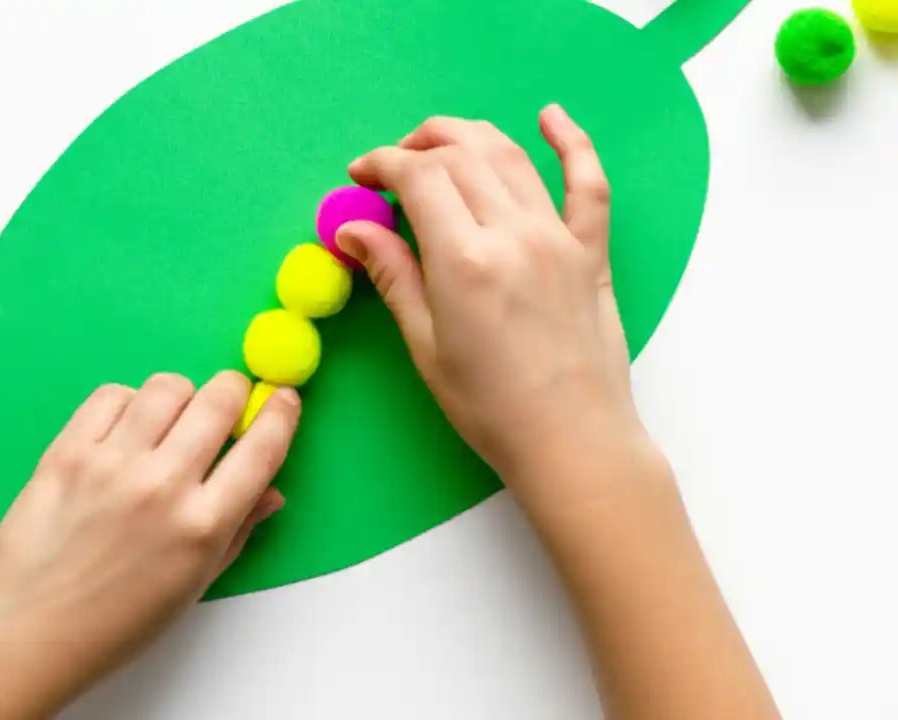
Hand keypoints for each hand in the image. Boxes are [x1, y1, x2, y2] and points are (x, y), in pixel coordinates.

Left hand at [0, 372, 297, 717]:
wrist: (28, 628)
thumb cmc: (114, 620)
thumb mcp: (192, 586)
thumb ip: (236, 532)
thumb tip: (270, 491)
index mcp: (202, 526)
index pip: (262, 448)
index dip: (281, 415)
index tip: (284, 400)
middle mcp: (162, 485)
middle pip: (218, 399)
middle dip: (233, 391)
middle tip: (226, 403)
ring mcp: (112, 463)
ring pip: (167, 386)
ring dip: (180, 396)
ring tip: (169, 420)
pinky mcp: (67, 450)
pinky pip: (111, 395)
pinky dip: (127, 403)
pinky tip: (125, 429)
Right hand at [337, 106, 649, 505]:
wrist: (571, 441)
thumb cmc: (490, 408)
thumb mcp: (425, 344)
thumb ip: (393, 274)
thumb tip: (352, 229)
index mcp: (466, 261)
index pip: (419, 177)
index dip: (382, 163)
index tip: (360, 175)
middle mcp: (514, 235)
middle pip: (461, 155)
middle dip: (416, 146)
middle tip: (390, 166)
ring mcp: (558, 238)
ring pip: (510, 155)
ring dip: (467, 136)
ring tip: (437, 144)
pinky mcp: (590, 251)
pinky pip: (587, 182)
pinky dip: (572, 142)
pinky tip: (550, 116)